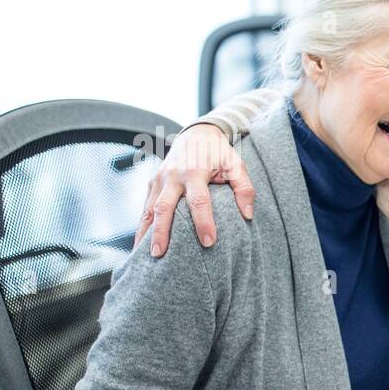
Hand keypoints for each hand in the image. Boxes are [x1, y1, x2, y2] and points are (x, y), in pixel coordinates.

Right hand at [135, 123, 254, 256]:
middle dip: (162, 232)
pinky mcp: (152, 182)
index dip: (204, 222)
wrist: (196, 133)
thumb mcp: (236, 165)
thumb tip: (247, 215)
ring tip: (144, 255)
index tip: (209, 243)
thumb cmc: (219, 153)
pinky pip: (145, 206)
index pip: (198, 201)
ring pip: (149, 208)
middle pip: (164, 207)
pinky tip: (140, 244)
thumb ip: (245, 188)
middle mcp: (172, 176)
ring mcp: (159, 179)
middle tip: (160, 255)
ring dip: (145, 232)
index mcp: (195, 171)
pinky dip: (142, 225)